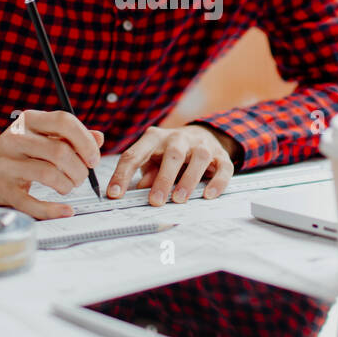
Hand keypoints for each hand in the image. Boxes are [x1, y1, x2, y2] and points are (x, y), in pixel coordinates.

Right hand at [0, 110, 103, 219]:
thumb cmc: (14, 150)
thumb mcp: (39, 134)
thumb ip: (69, 135)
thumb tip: (98, 138)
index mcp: (29, 120)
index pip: (64, 121)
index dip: (85, 141)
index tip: (93, 158)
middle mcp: (16, 139)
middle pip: (60, 151)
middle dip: (79, 169)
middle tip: (80, 177)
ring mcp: (7, 164)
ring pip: (49, 174)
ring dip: (68, 185)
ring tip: (68, 187)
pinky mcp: (3, 189)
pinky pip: (32, 202)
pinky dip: (53, 210)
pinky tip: (65, 210)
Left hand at [106, 124, 235, 205]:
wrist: (202, 135)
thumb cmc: (170, 153)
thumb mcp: (153, 159)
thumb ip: (146, 173)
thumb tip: (139, 191)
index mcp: (154, 138)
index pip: (134, 154)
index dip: (123, 175)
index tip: (114, 194)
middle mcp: (178, 137)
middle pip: (172, 154)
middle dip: (163, 178)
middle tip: (156, 201)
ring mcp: (202, 145)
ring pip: (199, 158)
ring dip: (189, 179)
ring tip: (179, 199)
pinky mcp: (221, 155)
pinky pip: (223, 167)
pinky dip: (217, 182)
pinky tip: (208, 195)